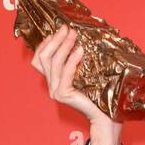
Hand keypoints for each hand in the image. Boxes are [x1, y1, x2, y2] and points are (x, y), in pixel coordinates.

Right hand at [31, 23, 122, 144]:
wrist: (104, 116)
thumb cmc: (97, 95)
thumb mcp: (83, 73)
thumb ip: (75, 61)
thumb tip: (75, 38)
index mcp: (53, 80)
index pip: (39, 58)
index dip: (46, 42)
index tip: (59, 30)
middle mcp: (51, 85)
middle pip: (43, 57)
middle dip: (55, 40)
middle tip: (67, 29)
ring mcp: (55, 91)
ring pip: (53, 62)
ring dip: (64, 45)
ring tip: (74, 35)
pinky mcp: (63, 95)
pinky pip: (65, 72)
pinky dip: (72, 60)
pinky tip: (80, 51)